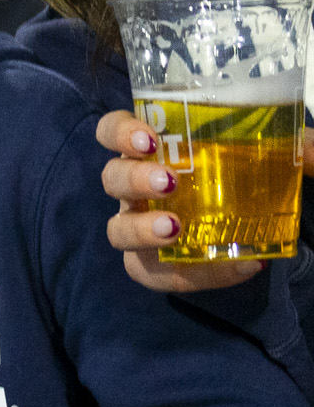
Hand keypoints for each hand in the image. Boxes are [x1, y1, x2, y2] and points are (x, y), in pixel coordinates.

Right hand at [95, 110, 285, 291]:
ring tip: (176, 229)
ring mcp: (143, 229)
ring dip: (140, 228)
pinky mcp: (158, 268)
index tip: (148, 139)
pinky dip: (194, 274)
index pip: (114, 132)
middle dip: (132, 178)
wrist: (272, 235)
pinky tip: (236, 266)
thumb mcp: (282, 160)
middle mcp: (140, 190)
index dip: (120, 132)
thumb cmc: (259, 187)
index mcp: (158, 153)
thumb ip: (298, 148)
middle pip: (112, 179)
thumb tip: (306, 145)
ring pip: (117, 229)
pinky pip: (155, 274)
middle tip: (168, 182)